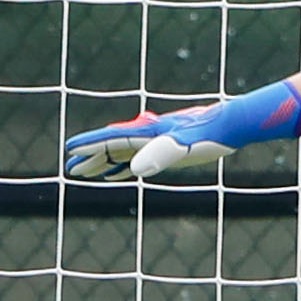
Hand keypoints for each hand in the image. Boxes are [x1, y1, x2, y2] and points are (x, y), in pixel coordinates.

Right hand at [64, 81, 300, 179]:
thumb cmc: (209, 136)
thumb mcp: (184, 148)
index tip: (69, 149)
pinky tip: (119, 174)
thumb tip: (135, 169)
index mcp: (148, 134)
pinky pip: (139, 158)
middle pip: (113, 146)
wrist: (231, 125)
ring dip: (105, 162)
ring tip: (86, 173)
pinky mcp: (169, 149)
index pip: (112, 138)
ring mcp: (158, 141)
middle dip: (92, 158)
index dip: (91, 145)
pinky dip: (125, 166)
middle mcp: (149, 135)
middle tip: (71, 170)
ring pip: (124, 152)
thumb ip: (160, 155)